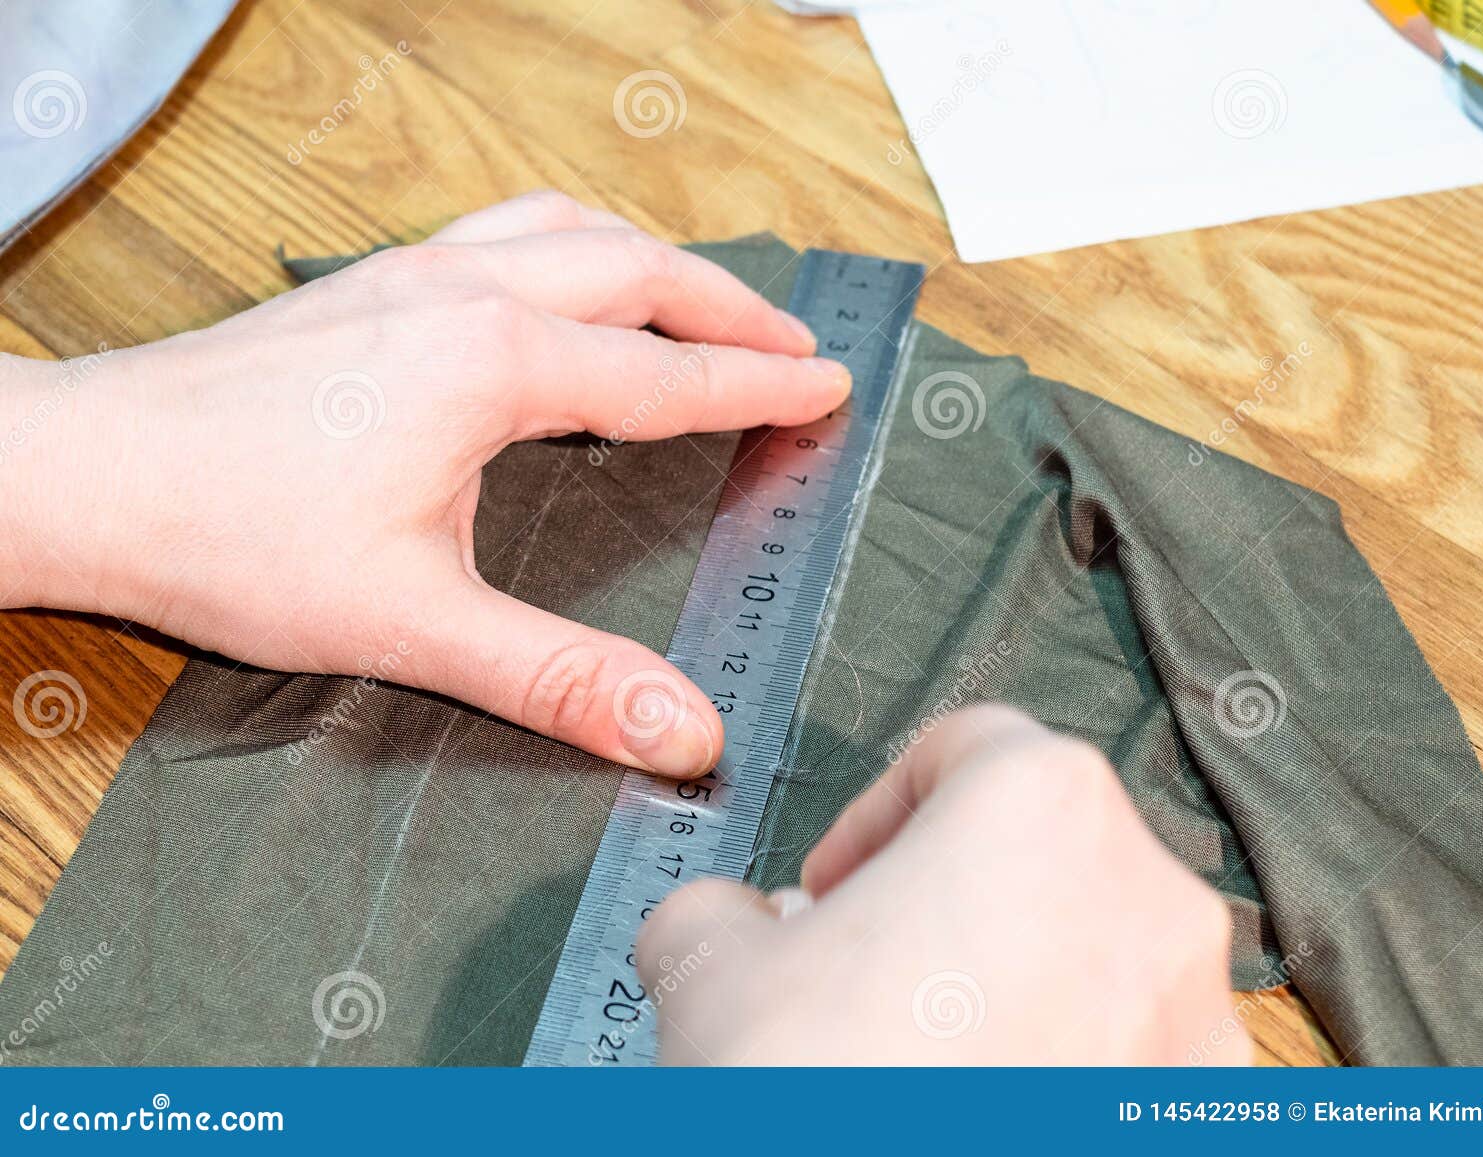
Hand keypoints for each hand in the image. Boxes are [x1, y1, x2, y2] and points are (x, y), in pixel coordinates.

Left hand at [0, 191, 849, 777]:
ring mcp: (409, 277)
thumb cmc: (229, 535)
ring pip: (569, 231)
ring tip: (701, 296)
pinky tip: (557, 282)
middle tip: (791, 341)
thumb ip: (560, 677)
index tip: (824, 387)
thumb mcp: (413, 623)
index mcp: (495, 365)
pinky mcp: (366, 286)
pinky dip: (571, 244)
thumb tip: (678, 727)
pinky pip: (504, 231)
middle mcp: (463, 297)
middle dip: (730, 307)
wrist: (86, 477)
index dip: (758, 385)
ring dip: (653, 259)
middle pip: (637, 273)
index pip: (668, 375)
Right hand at [638, 704, 1249, 1063]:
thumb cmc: (825, 1093)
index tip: (837, 883)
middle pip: (1036, 854)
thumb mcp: (712, 971)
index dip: (875, 814)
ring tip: (919, 1055)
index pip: (960, 750)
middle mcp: (1145, 893)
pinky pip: (1126, 1053)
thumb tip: (725, 925)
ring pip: (1090, 955)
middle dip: (945, 904)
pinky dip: (1062, 1065)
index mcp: (1039, 804)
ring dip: (1008, 985)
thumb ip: (717, 910)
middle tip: (868, 970)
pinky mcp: (1202, 1108)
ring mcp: (1192, 1014)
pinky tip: (977, 1101)